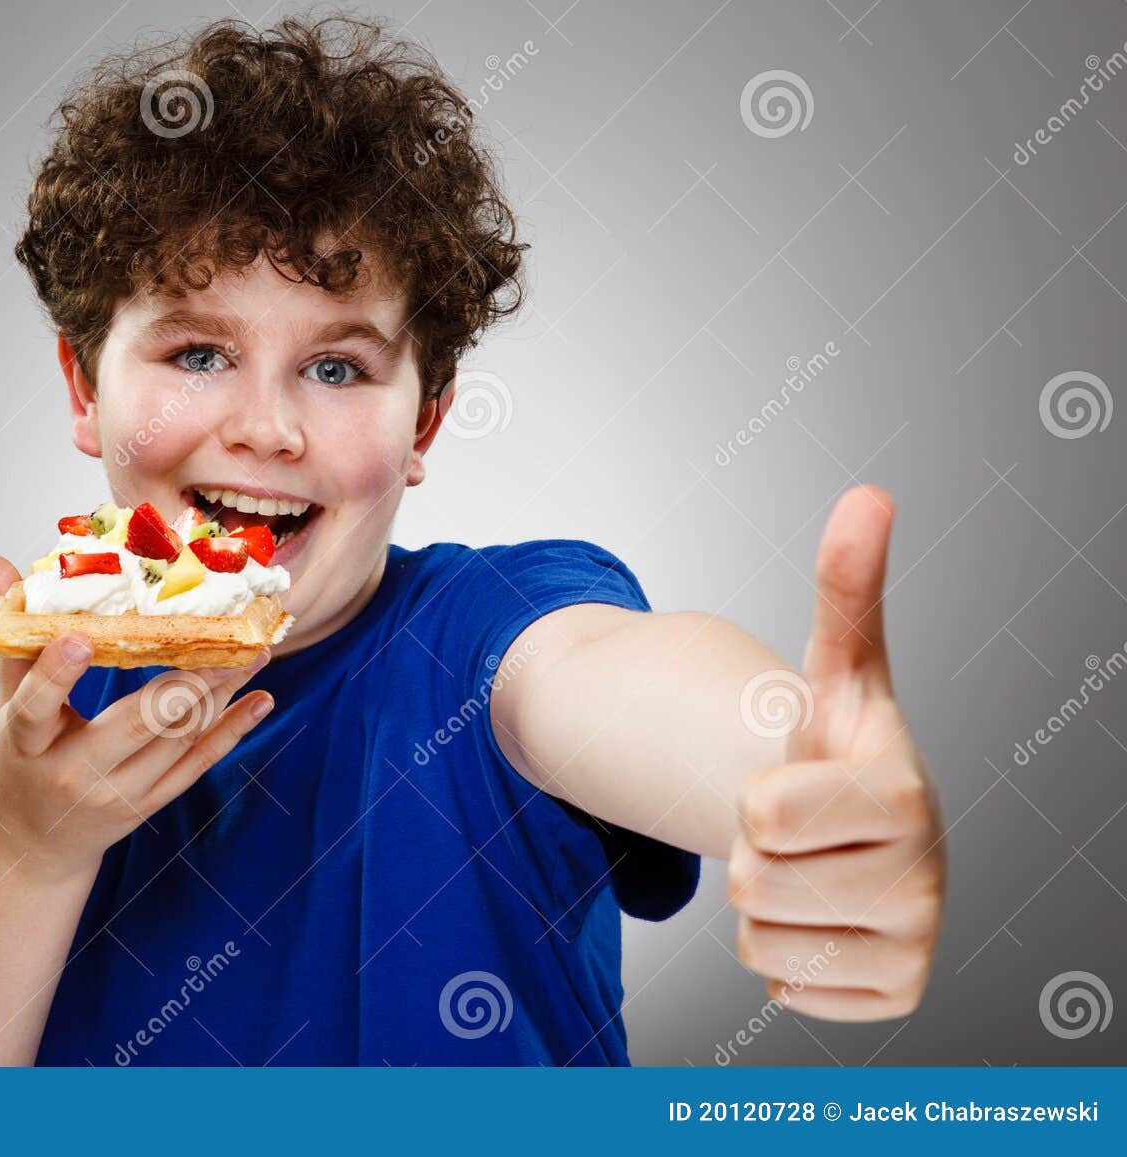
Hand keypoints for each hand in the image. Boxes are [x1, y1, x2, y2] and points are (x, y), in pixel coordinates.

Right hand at [0, 555, 274, 880]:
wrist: (35, 847)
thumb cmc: (19, 761)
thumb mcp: (7, 704)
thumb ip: (12, 634)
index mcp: (28, 742)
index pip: (37, 707)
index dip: (56, 676)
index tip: (78, 640)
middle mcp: (76, 772)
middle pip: (134, 723)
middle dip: (182, 681)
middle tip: (223, 636)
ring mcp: (119, 793)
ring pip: (178, 738)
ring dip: (220, 693)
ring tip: (255, 651)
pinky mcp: (151, 804)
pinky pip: (198, 764)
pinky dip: (233, 730)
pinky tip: (260, 698)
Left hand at [728, 486, 945, 1020]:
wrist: (864, 825)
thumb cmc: (842, 747)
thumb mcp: (835, 668)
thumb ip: (846, 588)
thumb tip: (868, 497)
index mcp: (904, 796)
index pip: (760, 814)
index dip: (758, 794)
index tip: (801, 777)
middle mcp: (927, 881)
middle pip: (751, 883)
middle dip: (755, 851)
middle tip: (799, 829)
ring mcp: (916, 944)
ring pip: (760, 942)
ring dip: (765, 905)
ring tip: (810, 868)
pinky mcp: (894, 995)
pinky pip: (783, 990)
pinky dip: (784, 957)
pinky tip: (821, 917)